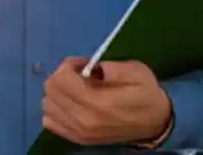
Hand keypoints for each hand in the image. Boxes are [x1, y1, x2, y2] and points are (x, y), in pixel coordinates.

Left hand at [42, 57, 172, 146]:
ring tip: (76, 88)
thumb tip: (93, 66)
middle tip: (80, 73)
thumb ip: (114, 67)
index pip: (61, 80)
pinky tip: (71, 103)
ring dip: (58, 92)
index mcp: (97, 103)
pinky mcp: (77, 138)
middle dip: (62, 76)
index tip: (84, 64)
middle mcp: (83, 120)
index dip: (69, 66)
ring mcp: (78, 132)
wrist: (154, 124)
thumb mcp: (137, 72)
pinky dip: (56, 108)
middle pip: (51, 91)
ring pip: (47, 106)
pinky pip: (50, 121)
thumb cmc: (146, 94)